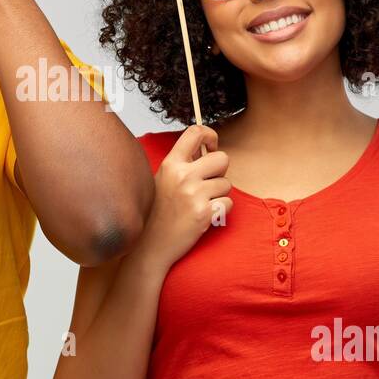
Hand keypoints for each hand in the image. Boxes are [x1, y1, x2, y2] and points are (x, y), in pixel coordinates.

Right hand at [139, 125, 232, 268]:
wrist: (149, 245)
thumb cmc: (157, 212)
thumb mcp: (162, 179)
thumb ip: (182, 163)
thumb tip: (205, 147)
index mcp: (171, 164)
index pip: (195, 132)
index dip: (210, 135)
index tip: (211, 146)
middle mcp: (182, 176)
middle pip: (222, 158)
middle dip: (220, 172)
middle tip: (207, 185)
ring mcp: (194, 194)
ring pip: (227, 184)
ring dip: (219, 194)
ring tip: (201, 204)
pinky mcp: (204, 213)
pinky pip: (228, 203)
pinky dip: (220, 211)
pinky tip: (204, 216)